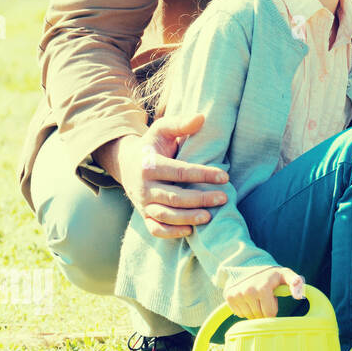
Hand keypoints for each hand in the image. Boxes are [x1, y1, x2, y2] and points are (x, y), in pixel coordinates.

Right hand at [100, 114, 228, 238]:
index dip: (203, 174)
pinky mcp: (143, 215)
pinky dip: (170, 232)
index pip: (180, 171)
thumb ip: (179, 123)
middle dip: (200, 199)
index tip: (225, 176)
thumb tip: (201, 118)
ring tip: (209, 217)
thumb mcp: (162, 130)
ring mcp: (143, 203)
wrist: (126, 163)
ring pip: (165, 215)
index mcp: (149, 165)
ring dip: (187, 217)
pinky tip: (189, 230)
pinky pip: (155, 228)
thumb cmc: (152, 145)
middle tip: (224, 198)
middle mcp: (144, 186)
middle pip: (174, 196)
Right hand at [224, 266, 304, 319]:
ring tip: (256, 298)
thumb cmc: (270, 274)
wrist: (248, 266)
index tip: (272, 299)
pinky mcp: (229, 297)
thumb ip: (295, 282)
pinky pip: (240, 314)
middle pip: (258, 316)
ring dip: (254, 311)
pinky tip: (248, 299)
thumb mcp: (284, 274)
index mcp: (263, 289)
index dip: (273, 309)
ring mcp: (237, 295)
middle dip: (263, 310)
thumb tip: (299, 295)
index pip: (269, 314)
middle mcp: (248, 292)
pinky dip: (245, 309)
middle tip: (264, 298)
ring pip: (249, 316)